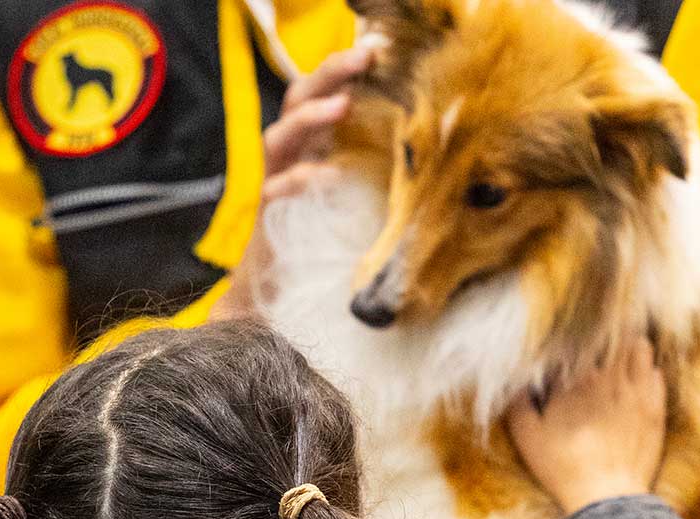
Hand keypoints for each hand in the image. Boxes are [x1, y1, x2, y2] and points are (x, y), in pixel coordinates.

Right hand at [216, 37, 382, 319]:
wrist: (278, 291)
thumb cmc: (327, 238)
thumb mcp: (359, 192)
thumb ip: (380, 165)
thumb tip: (433, 145)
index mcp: (315, 141)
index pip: (325, 90)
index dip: (347, 66)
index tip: (382, 46)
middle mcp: (292, 154)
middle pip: (300, 97)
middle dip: (331, 73)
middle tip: (365, 56)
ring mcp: (275, 181)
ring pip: (281, 135)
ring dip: (312, 117)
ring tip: (341, 104)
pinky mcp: (267, 215)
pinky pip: (276, 188)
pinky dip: (300, 179)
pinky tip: (324, 174)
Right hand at [506, 337, 667, 514]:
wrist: (606, 497)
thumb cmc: (562, 467)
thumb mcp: (526, 437)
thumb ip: (518, 403)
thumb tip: (517, 380)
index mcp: (575, 379)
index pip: (579, 340)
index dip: (578, 335)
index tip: (575, 336)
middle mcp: (609, 377)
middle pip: (613, 336)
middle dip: (608, 332)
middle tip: (602, 334)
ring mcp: (636, 391)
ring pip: (639, 348)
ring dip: (630, 345)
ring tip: (623, 348)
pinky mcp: (655, 407)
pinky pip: (656, 373)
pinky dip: (647, 370)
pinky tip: (641, 375)